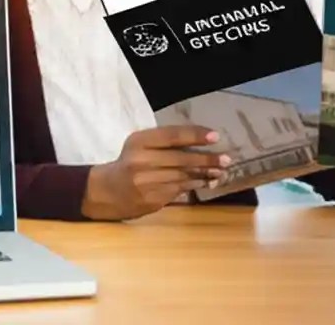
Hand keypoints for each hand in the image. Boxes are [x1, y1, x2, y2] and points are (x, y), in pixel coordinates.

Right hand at [82, 125, 231, 220]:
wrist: (108, 191)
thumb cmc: (129, 163)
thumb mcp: (140, 146)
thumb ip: (163, 142)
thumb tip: (200, 141)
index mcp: (139, 142)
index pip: (172, 136)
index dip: (196, 135)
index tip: (216, 136)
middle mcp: (141, 161)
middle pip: (182, 159)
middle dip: (207, 160)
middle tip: (226, 159)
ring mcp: (147, 183)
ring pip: (183, 177)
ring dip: (205, 175)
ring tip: (220, 172)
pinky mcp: (152, 200)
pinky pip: (179, 191)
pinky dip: (195, 186)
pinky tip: (205, 183)